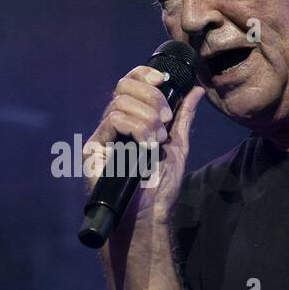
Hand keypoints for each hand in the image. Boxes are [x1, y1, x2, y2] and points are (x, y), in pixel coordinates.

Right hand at [83, 64, 204, 227]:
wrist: (148, 215)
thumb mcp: (177, 145)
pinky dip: (137, 130)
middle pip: (124, 86)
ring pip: (120, 102)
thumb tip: (195, 90)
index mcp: (131, 119)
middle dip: (152, 98)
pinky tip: (146, 148)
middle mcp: (113, 124)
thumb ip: (182, 117)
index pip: (129, 82)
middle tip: (165, 122)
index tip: (163, 80)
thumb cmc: (159, 188)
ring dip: (147, 119)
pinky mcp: (93, 148)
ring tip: (156, 143)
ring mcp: (102, 135)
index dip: (144, 74)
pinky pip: (114, 120)